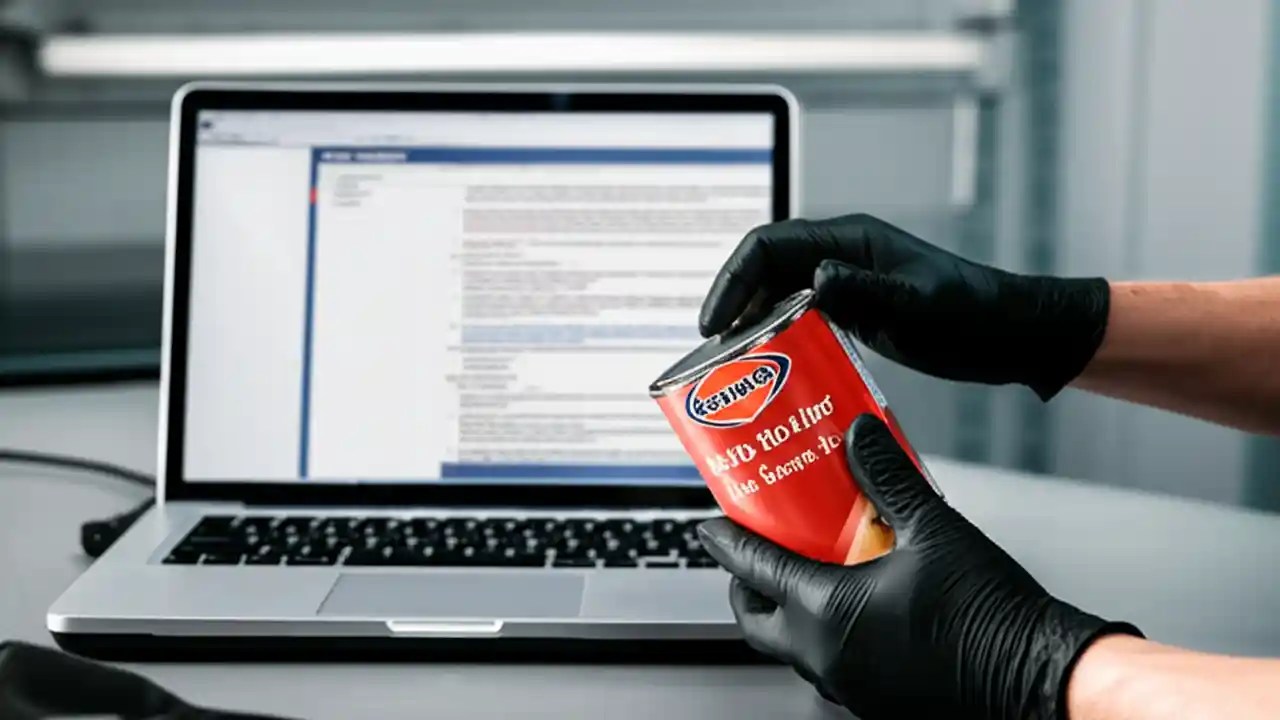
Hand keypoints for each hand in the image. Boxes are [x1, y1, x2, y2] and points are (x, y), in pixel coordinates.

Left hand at [697, 414, 1140, 719]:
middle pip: (758, 618)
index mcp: (826, 613)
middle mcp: (826, 656)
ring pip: (792, 646)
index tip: (712, 526)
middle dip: (747, 584)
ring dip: (788, 610)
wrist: (1040, 679)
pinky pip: (830, 663)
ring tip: (809, 569)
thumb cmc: (991, 615)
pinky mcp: (875, 701)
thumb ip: (889, 478)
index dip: (727, 541)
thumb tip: (861, 436)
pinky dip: (824, 632)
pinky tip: (857, 606)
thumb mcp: (935, 528)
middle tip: (756, 550)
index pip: (752, 570)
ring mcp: (849, 685)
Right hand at [698, 213, 1110, 399]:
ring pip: (779, 298)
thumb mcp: (919, 304)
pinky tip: (771, 373)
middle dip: (734, 306)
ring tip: (732, 365)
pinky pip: (801, 321)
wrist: (1012, 335)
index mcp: (850, 240)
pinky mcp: (854, 314)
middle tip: (714, 350)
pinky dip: (779, 341)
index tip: (716, 321)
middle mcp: (840, 258)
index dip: (733, 279)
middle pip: (765, 272)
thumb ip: (867, 289)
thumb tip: (814, 277)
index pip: (768, 246)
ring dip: (753, 326)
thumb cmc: (975, 313)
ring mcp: (846, 285)